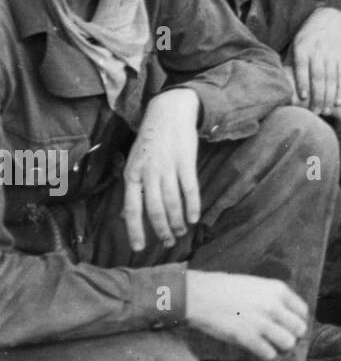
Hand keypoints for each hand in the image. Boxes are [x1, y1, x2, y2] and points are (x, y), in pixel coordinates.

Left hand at [123, 88, 200, 251]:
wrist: (168, 112)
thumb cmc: (150, 141)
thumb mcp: (134, 162)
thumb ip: (132, 187)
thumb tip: (125, 216)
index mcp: (132, 174)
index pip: (132, 208)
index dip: (135, 230)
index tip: (139, 248)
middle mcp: (148, 172)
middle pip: (154, 209)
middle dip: (161, 229)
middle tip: (168, 242)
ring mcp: (167, 166)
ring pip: (171, 202)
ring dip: (177, 221)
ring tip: (182, 232)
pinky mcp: (185, 161)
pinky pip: (189, 188)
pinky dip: (192, 205)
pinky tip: (194, 218)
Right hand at [185, 269, 308, 360]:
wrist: (199, 295)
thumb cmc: (225, 289)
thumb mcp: (256, 284)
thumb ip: (272, 297)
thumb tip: (286, 314)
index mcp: (277, 289)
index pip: (302, 310)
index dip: (297, 320)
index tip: (289, 325)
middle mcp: (273, 305)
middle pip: (299, 329)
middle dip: (292, 335)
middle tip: (281, 338)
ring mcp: (261, 322)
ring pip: (288, 343)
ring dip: (281, 347)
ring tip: (272, 345)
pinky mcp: (247, 337)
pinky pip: (269, 353)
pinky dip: (266, 354)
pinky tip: (259, 349)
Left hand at [289, 7, 340, 118]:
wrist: (330, 19)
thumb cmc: (307, 36)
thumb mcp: (295, 44)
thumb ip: (290, 62)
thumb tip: (280, 83)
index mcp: (303, 48)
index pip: (303, 67)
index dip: (303, 82)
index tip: (302, 97)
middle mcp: (318, 51)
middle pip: (319, 76)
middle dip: (318, 96)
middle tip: (316, 112)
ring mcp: (332, 55)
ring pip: (332, 78)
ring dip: (330, 96)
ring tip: (327, 110)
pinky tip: (339, 101)